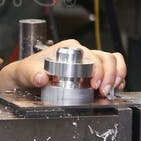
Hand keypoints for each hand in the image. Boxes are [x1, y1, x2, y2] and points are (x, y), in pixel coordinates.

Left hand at [0, 39, 125, 97]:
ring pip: (112, 61)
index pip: (92, 55)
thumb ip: (31, 74)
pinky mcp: (90, 73)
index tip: (95, 84)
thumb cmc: (25, 72)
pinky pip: (112, 70)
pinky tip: (113, 88)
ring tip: (110, 90)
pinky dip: (117, 78)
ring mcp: (86, 63)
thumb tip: (41, 77)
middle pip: (106, 58)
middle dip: (110, 75)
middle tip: (103, 91)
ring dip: (116, 75)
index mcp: (68, 49)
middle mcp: (79, 53)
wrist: (23, 80)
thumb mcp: (24, 73)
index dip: (98, 70)